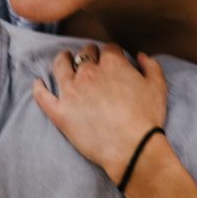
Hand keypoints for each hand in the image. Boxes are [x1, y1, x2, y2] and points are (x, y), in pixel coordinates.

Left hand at [32, 44, 168, 185]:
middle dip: (88, 54)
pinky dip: (38, 88)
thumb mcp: (158, 87)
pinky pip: (42, 96)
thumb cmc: (147, 119)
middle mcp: (89, 73)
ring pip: (60, 66)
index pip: (108, 49)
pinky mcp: (60, 113)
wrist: (133, 148)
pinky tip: (37, 83)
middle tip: (90, 60)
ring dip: (62, 60)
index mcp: (112, 64)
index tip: (112, 60)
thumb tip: (141, 56)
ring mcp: (71, 92)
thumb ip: (151, 66)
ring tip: (64, 59)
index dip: (111, 53)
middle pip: (84, 54)